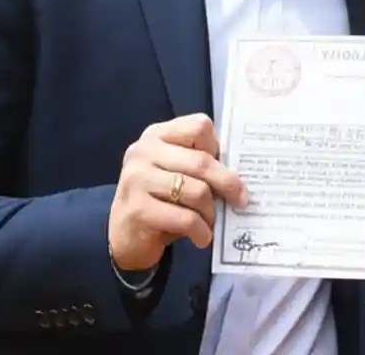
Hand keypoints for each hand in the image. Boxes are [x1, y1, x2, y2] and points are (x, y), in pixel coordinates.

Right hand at [108, 114, 248, 271]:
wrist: (124, 235)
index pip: (199, 127)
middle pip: (202, 162)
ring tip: (210, 222)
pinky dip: (201, 231)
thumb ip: (198, 163)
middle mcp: (144, 152)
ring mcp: (137, 179)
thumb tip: (240, 174)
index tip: (225, 166)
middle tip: (240, 200)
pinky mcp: (138, 209)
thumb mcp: (175, 172)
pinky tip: (202, 237)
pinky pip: (186, 218)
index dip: (217, 147)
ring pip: (197, 191)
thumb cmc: (159, 200)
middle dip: (227, 184)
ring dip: (211, 212)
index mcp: (157, 135)